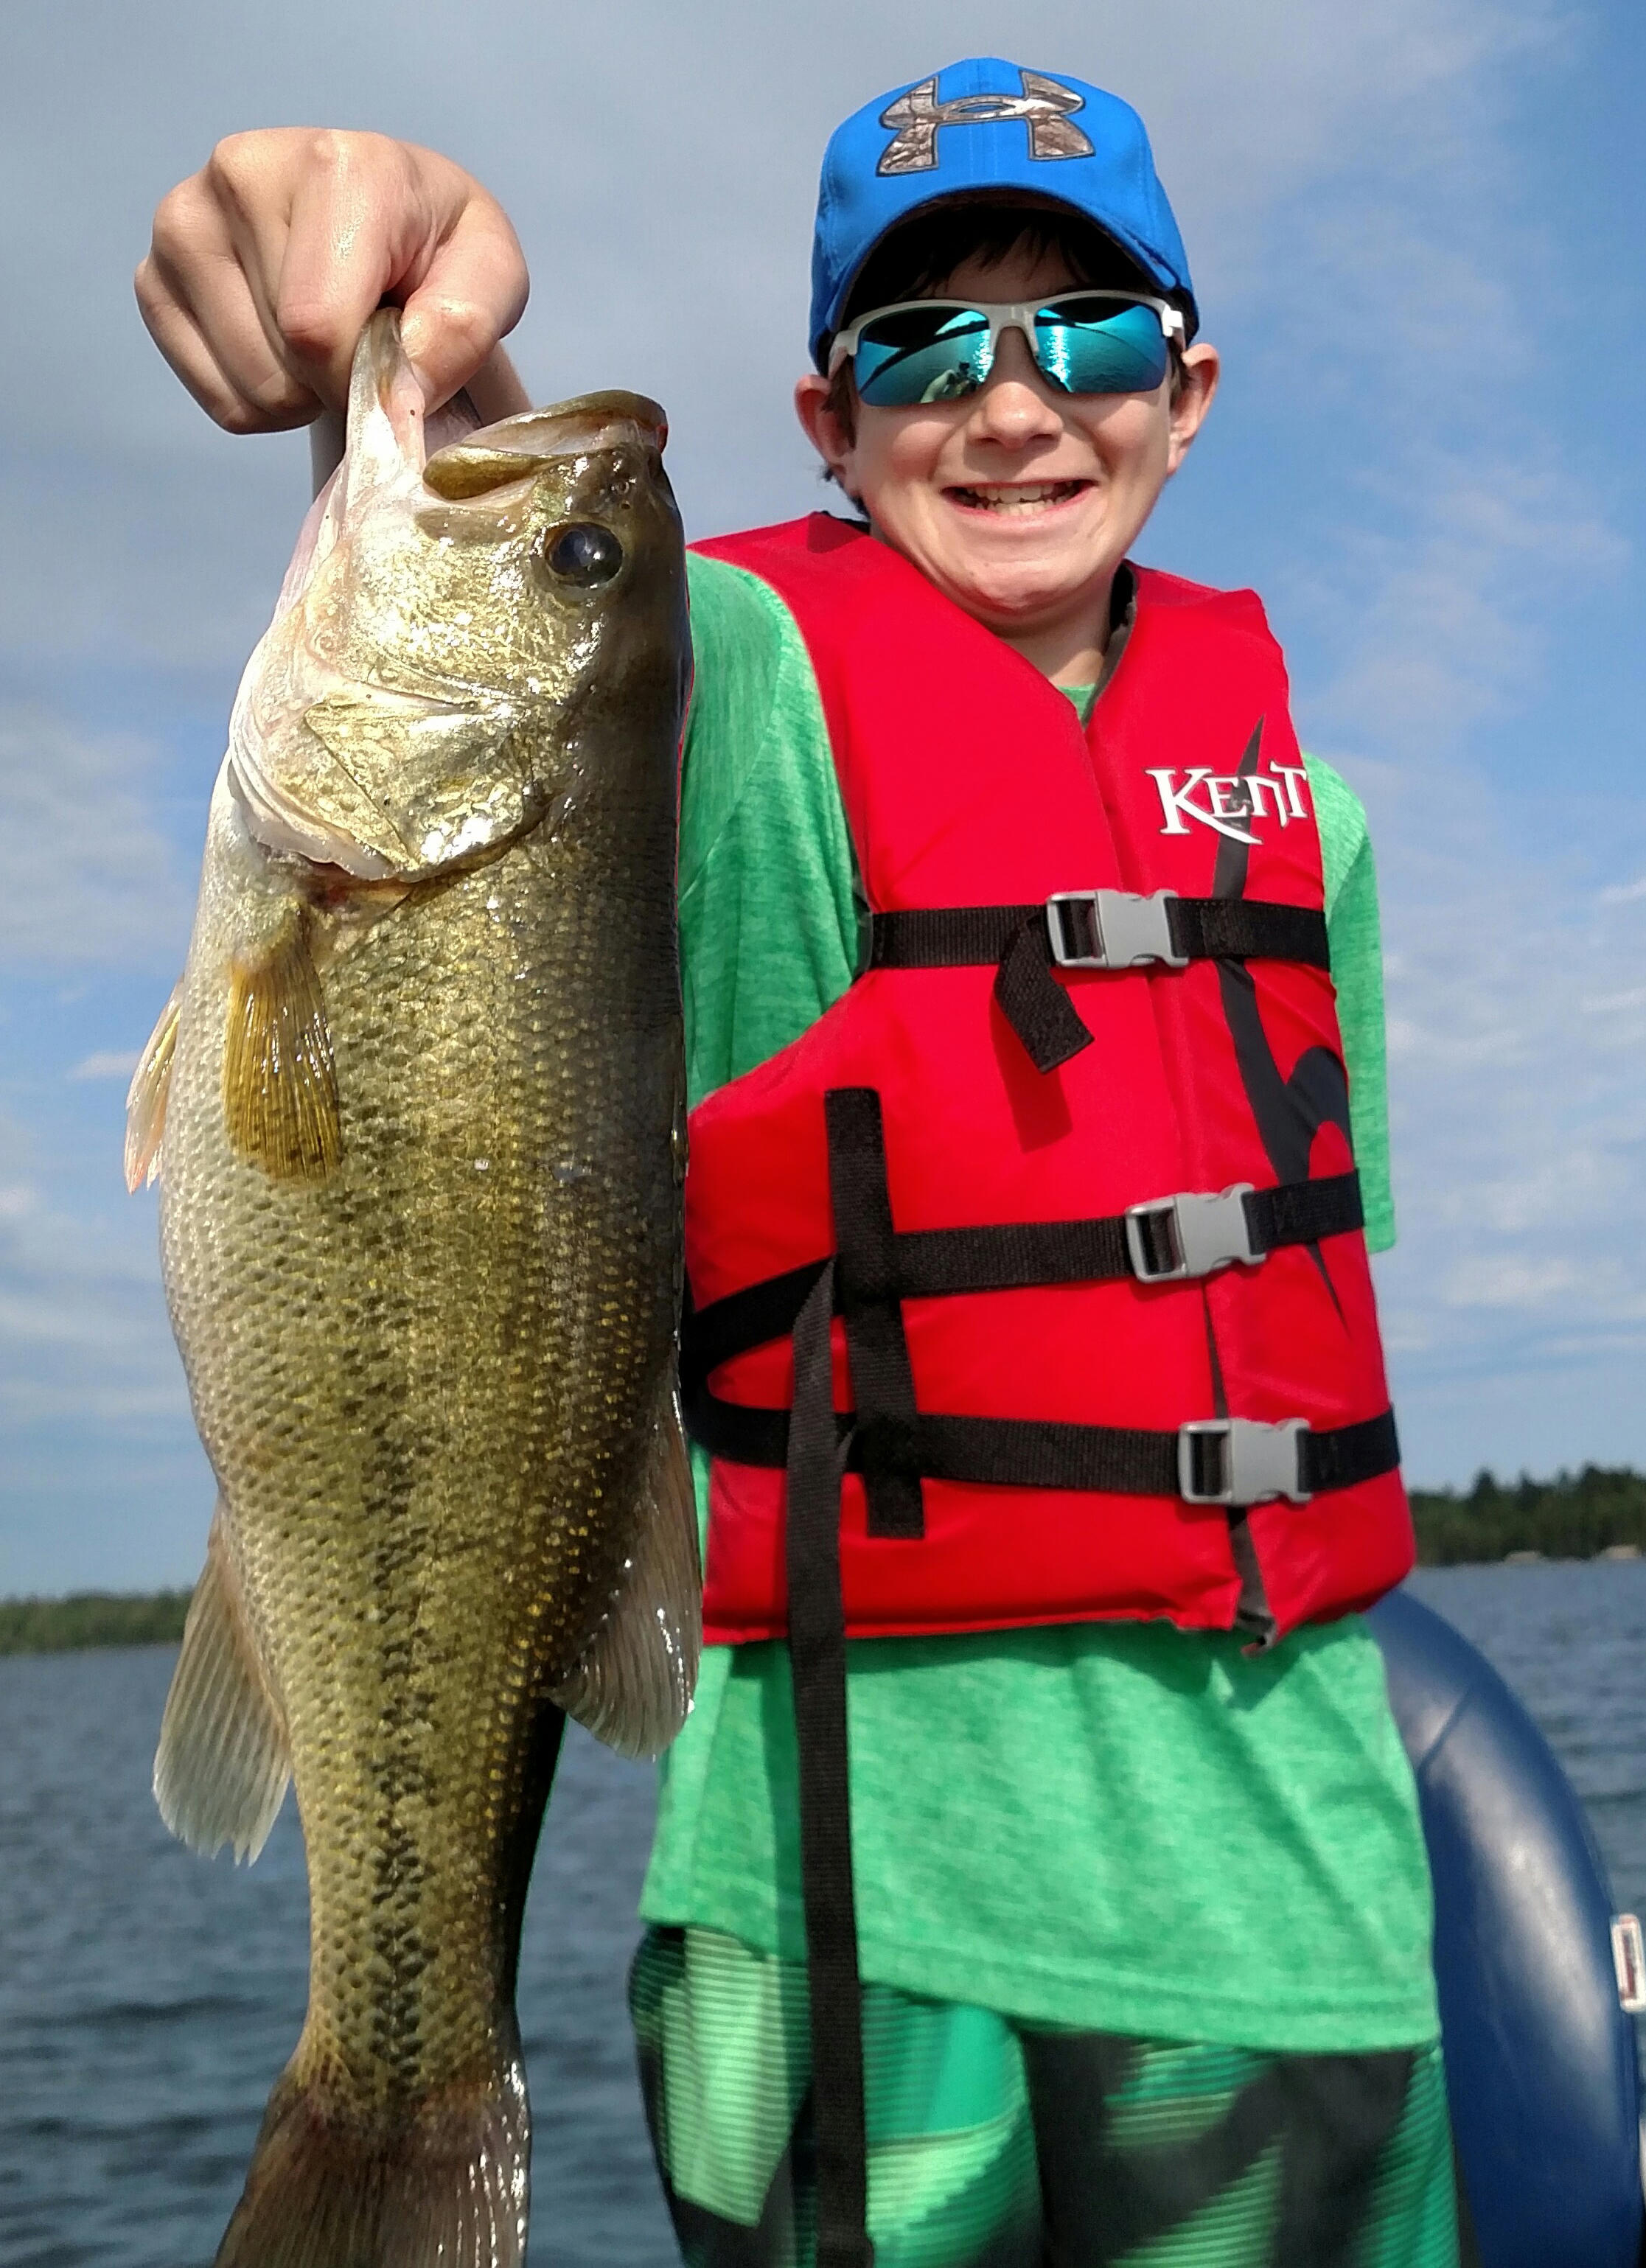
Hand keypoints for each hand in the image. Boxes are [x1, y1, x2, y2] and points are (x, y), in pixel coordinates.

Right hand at [136, 129, 530, 431]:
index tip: (400, 362)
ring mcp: (182, 223)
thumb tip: (401, 390)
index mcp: (330, 164)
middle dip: (338, 382)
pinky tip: (285, 344)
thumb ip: (465, 330)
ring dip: (304, 395)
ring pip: (252, 392)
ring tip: (329, 336)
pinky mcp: (153, 278)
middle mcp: (239, 173)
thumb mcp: (490, 275)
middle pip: (285, 366)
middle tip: (367, 336)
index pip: (317, 329)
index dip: (365, 380)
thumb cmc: (439, 248)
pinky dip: (263, 400)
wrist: (388, 223)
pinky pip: (221, 401)